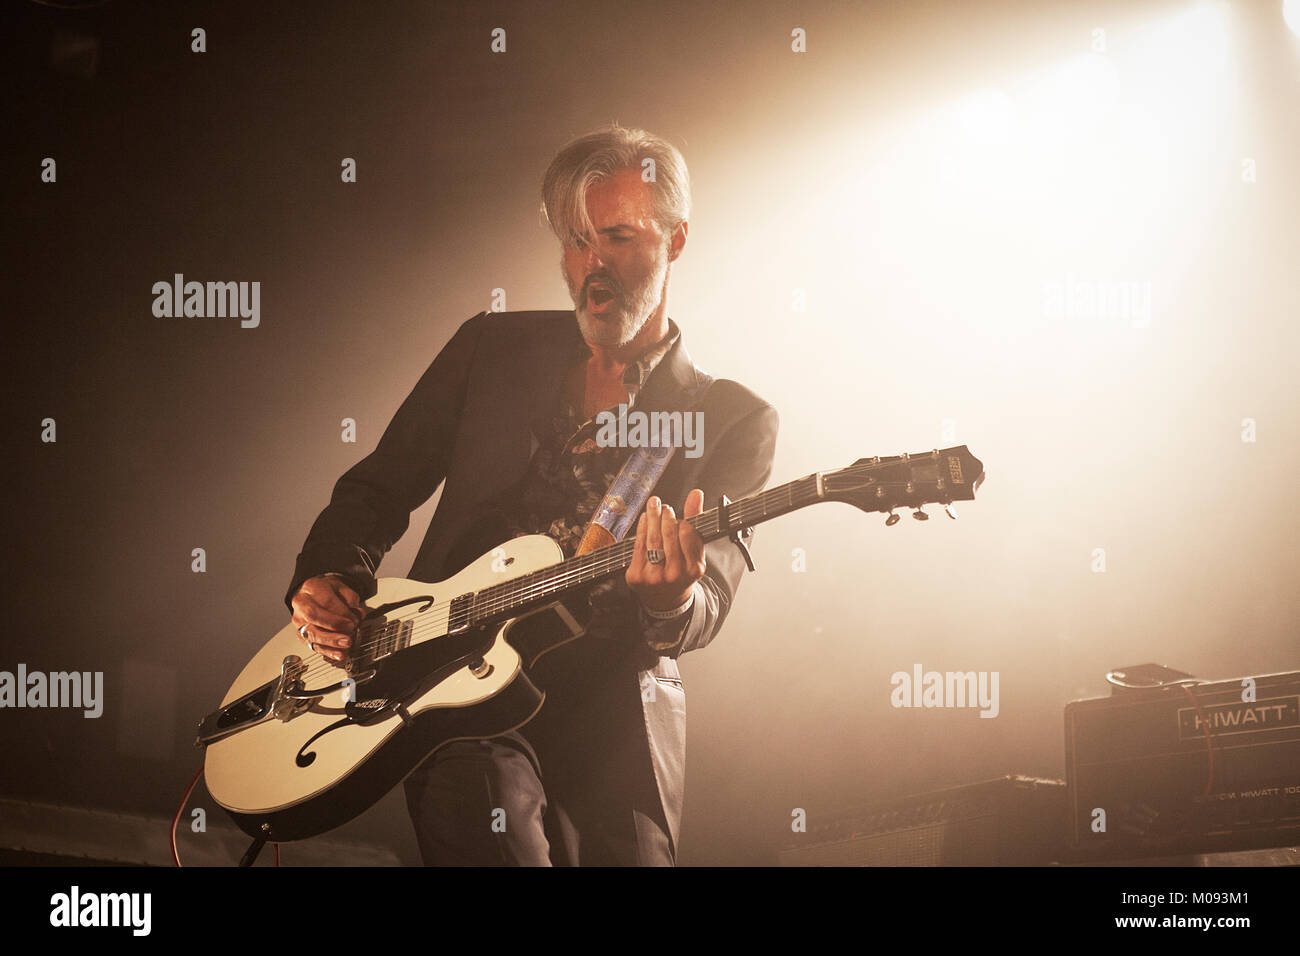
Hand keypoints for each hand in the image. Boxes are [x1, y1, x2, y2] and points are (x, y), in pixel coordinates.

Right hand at [290, 575, 366, 665]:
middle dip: (333, 625)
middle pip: (313, 616)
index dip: (341, 613)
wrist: (314, 594)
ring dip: (331, 641)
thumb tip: (358, 614)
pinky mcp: (301, 635)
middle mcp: (301, 604)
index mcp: (312, 587)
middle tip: (350, 630)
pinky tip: (339, 654)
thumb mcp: (342, 589)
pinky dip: (328, 652)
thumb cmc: (328, 592)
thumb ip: (351, 601)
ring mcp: (299, 621)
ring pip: (311, 633)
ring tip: (346, 644)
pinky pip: (313, 646)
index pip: (325, 601)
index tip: (354, 620)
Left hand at [626, 489, 706, 611]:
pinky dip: (641, 528)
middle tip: (664, 506)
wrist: (666, 598)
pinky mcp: (637, 577)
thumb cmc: (682, 568)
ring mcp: (655, 577)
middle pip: (669, 536)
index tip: (677, 515)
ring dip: (652, 517)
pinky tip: (645, 518)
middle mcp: (675, 575)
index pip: (687, 535)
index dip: (681, 521)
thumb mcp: (694, 549)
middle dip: (665, 516)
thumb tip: (696, 493)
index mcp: (694, 569)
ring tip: (653, 504)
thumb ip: (695, 520)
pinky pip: (639, 546)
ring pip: (653, 539)